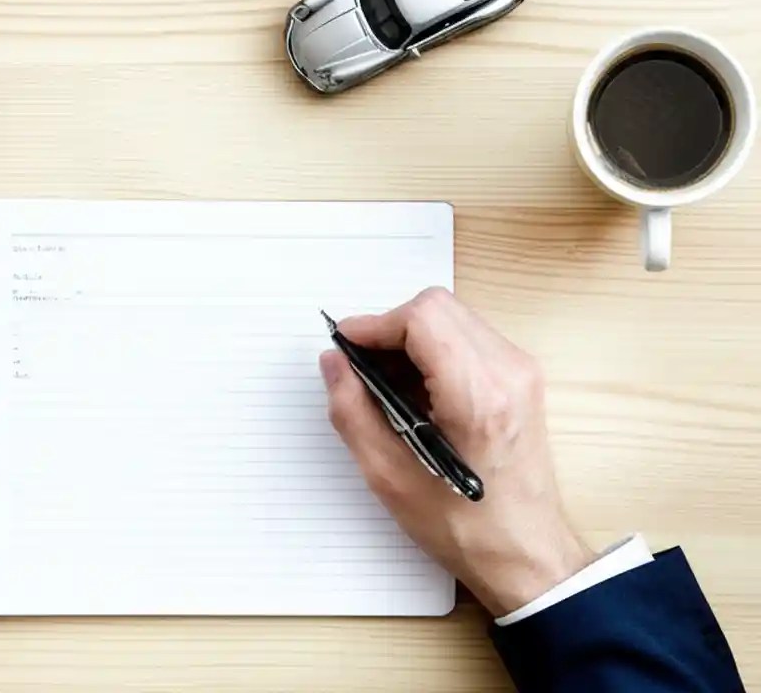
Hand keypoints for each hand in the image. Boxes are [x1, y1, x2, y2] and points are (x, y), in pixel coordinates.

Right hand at [319, 288, 592, 616]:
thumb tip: (334, 363)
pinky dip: (434, 351)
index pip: (422, 318)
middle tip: (363, 370)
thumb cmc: (465, 527)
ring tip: (389, 387)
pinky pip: (469, 338)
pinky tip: (417, 393)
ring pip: (452, 318)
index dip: (375, 325)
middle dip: (391, 330)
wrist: (527, 553)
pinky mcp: (522, 379)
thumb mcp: (388, 476)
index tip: (346, 349)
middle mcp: (507, 372)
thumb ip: (352, 411)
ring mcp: (521, 372)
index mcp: (476, 396)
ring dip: (412, 340)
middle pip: (437, 308)